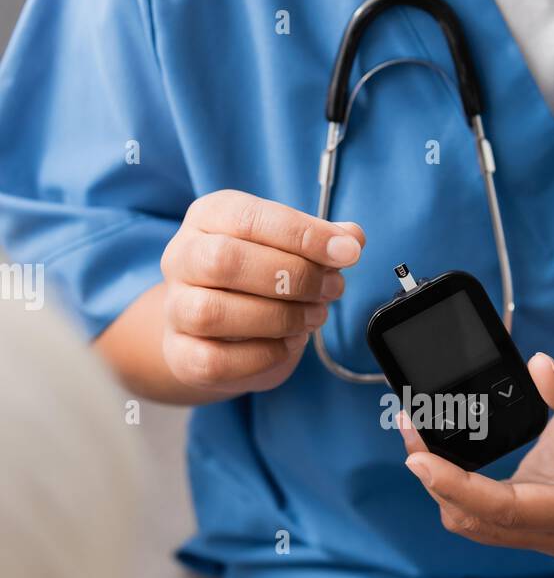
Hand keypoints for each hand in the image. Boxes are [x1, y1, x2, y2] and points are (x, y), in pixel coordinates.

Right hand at [160, 190, 363, 396]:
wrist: (213, 330)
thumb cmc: (255, 279)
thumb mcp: (289, 249)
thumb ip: (321, 241)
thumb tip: (352, 238)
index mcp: (210, 217)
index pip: (250, 218)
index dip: (303, 235)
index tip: (348, 253)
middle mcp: (183, 257)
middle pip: (225, 260)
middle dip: (292, 276)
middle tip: (331, 289)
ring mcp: (176, 308)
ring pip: (213, 312)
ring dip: (279, 317)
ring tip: (314, 317)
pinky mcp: (182, 355)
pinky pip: (216, 360)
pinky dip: (263, 355)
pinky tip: (288, 344)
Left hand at [401, 352, 553, 558]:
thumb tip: (540, 370)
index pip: (507, 511)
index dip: (458, 488)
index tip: (418, 460)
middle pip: (480, 521)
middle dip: (437, 480)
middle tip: (410, 428)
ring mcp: (546, 533)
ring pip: (472, 521)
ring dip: (439, 485)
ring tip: (416, 434)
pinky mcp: (529, 522)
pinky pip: (478, 513)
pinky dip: (453, 486)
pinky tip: (436, 453)